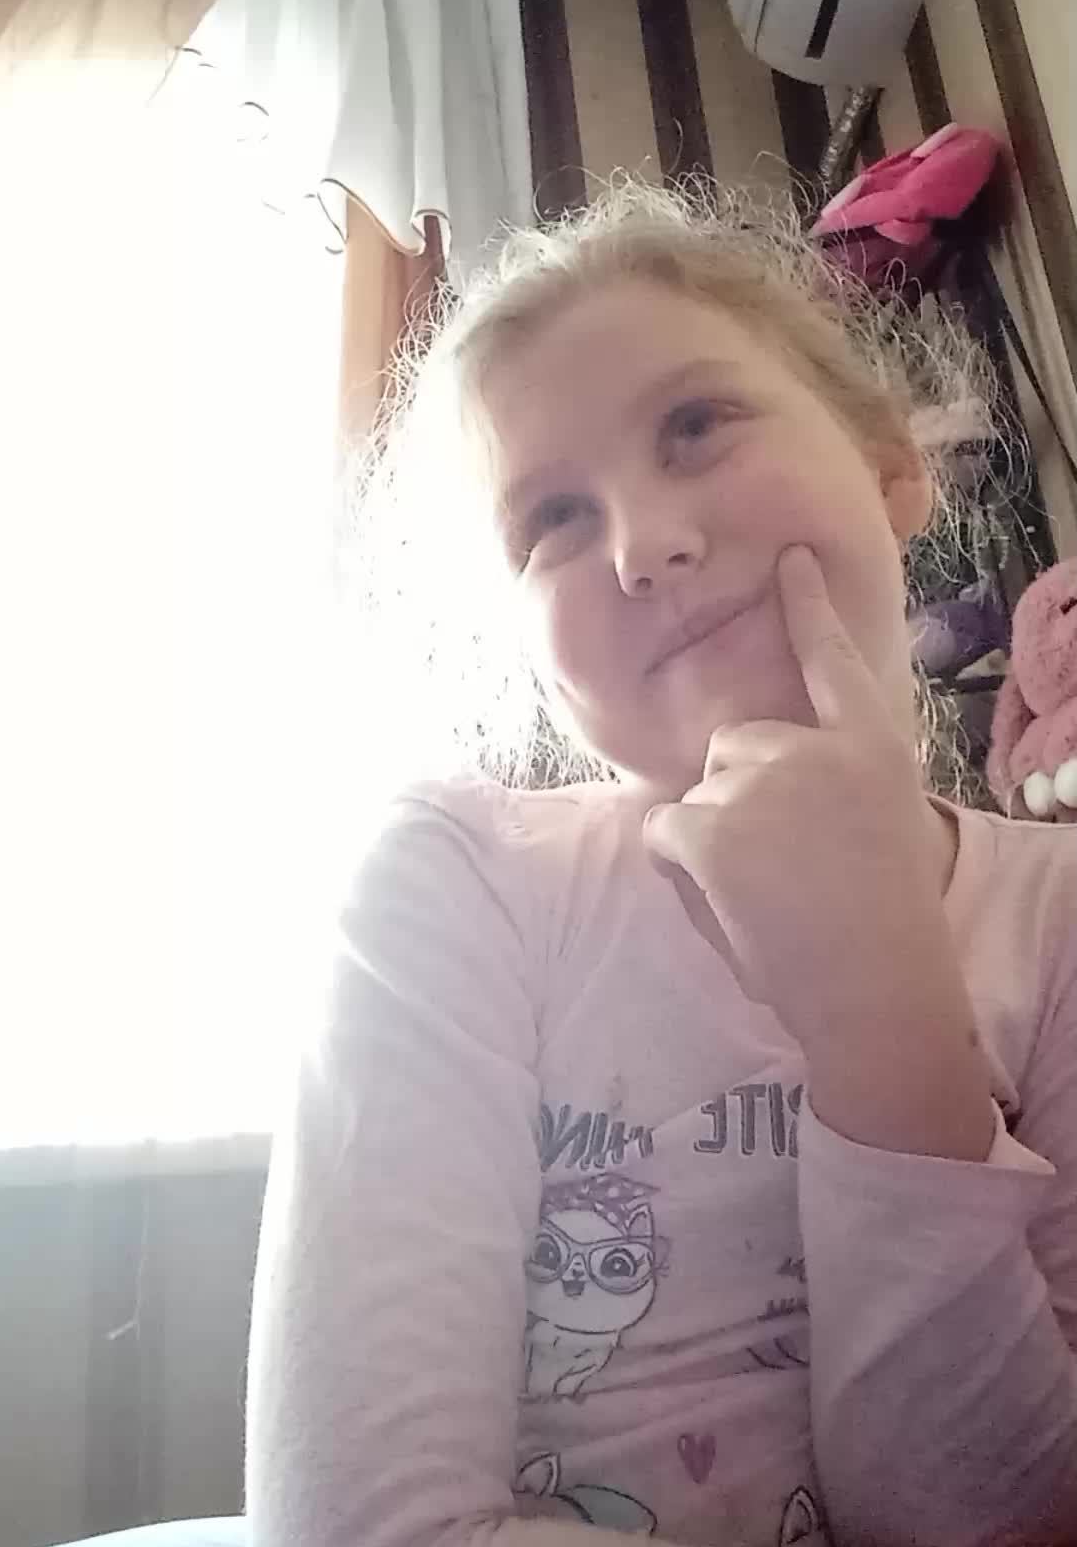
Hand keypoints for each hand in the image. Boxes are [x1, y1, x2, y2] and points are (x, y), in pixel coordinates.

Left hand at [643, 546, 994, 1158]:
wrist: (876, 990)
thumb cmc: (880, 928)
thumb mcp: (880, 829)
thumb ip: (832, 784)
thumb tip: (766, 775)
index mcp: (871, 748)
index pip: (831, 662)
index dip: (806, 608)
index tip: (789, 557)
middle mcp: (815, 750)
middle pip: (737, 746)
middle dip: (742, 797)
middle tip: (784, 870)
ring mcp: (759, 783)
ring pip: (700, 794)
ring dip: (713, 839)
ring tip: (766, 897)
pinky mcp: (711, 825)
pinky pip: (665, 830)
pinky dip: (679, 866)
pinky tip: (730, 901)